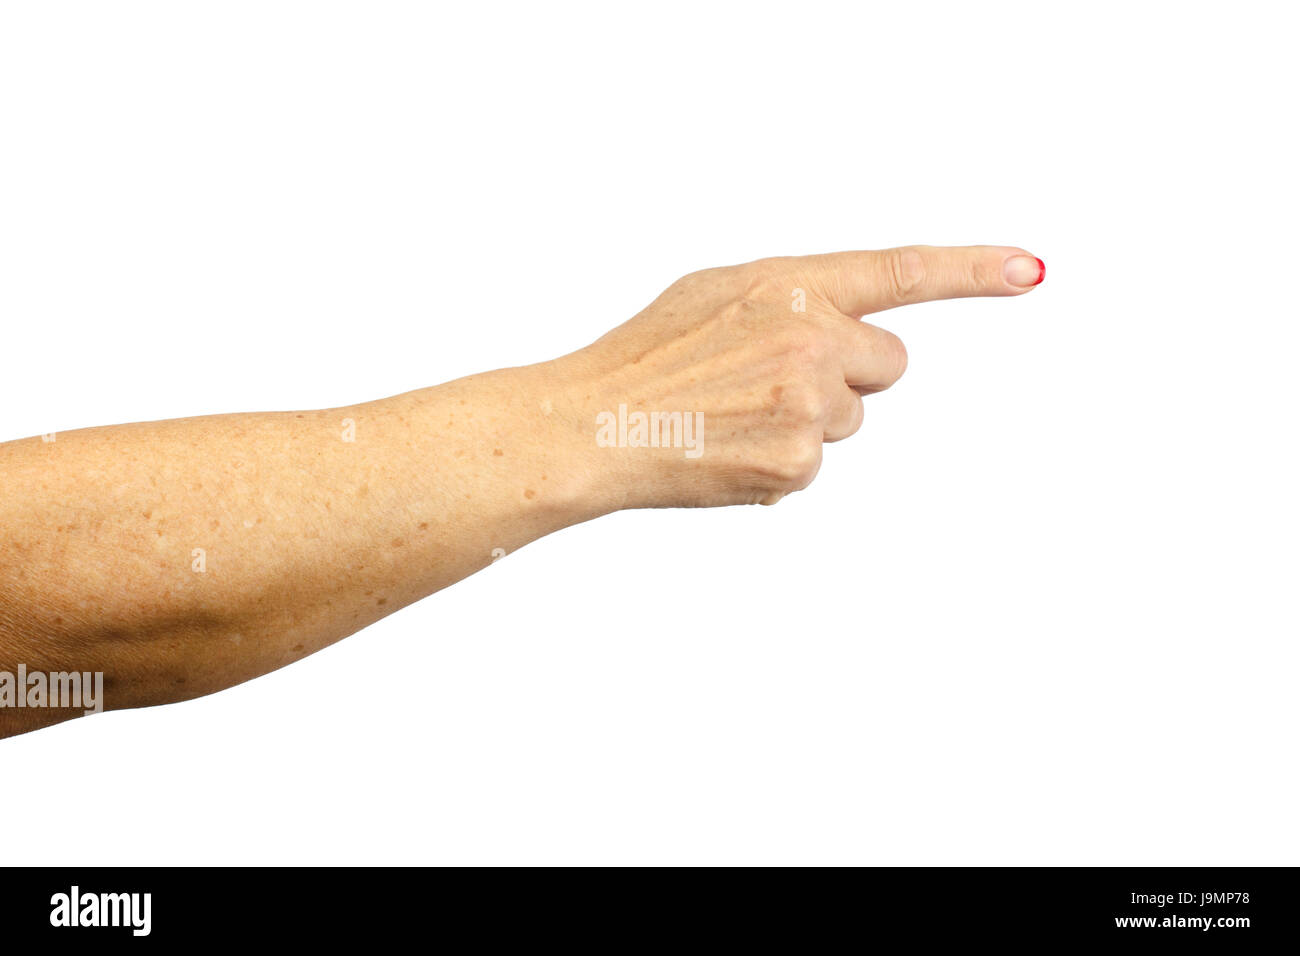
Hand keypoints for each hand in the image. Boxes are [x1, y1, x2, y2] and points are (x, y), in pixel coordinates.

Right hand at [554, 245, 1043, 507]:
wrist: (591, 424)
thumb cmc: (646, 358)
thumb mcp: (716, 292)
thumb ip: (790, 296)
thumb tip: (841, 321)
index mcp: (789, 284)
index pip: (900, 271)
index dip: (974, 269)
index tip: (1032, 269)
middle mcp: (811, 336)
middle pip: (887, 362)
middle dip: (846, 374)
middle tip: (767, 383)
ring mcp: (808, 403)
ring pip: (850, 419)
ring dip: (807, 421)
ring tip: (732, 419)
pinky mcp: (799, 463)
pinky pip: (816, 464)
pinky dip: (781, 464)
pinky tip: (728, 452)